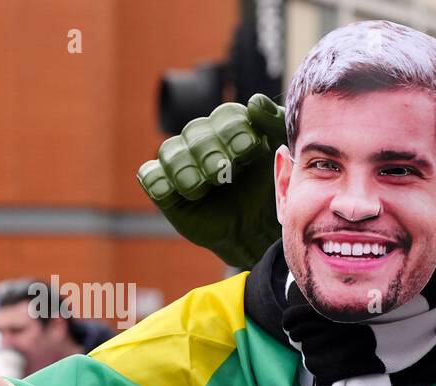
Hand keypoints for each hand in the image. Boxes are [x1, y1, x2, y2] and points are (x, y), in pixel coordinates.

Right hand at [138, 93, 284, 269]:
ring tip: (201, 185)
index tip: (250, 148)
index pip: (226, 118)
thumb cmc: (272, 193)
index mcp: (233, 130)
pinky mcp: (168, 191)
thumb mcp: (285, 157)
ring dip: (184, 166)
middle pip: (196, 134)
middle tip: (222, 171)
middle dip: (209, 151)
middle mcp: (204, 143)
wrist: (260, 233)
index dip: (234, 130)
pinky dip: (157, 180)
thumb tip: (254, 102)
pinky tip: (175, 191)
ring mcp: (183, 165)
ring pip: (170, 152)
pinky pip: (150, 177)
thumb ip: (275, 125)